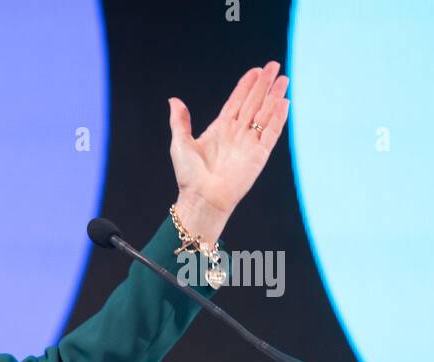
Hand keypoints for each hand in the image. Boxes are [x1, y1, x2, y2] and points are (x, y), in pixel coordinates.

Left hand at [167, 61, 289, 244]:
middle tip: (274, 65)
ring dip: (274, 96)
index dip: (246, 86)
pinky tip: (284, 102)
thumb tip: (174, 100)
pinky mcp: (259, 155)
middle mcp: (237, 134)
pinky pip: (272, 133)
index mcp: (220, 129)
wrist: (202, 198)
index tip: (256, 70)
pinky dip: (278, 118)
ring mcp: (249, 143)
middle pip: (254, 103)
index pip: (236, 102)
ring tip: (283, 79)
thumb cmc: (189, 176)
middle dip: (264, 84)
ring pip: (265, 114)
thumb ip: (180, 121)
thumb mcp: (181, 143)